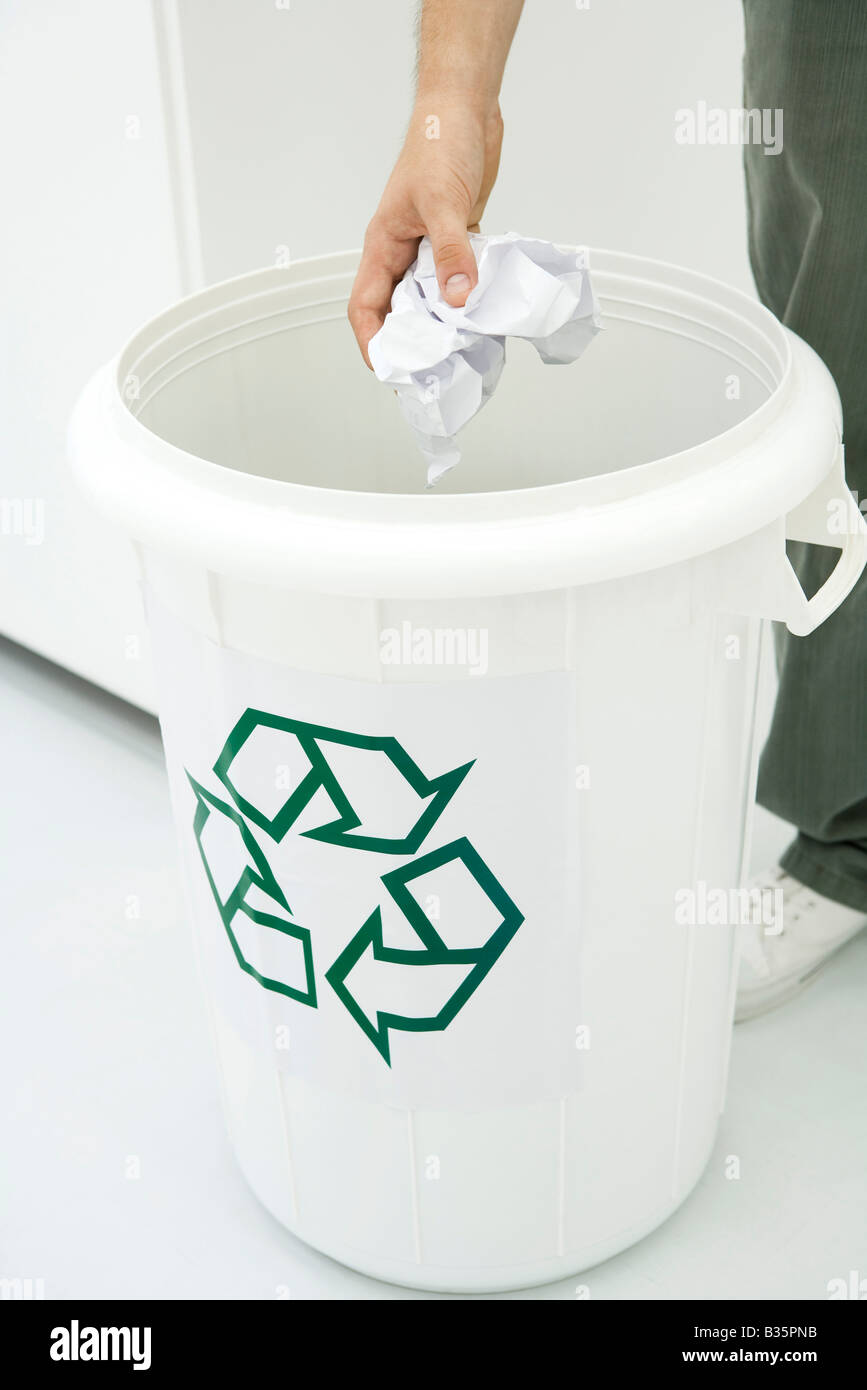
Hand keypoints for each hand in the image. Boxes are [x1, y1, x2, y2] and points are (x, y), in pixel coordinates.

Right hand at [348, 98, 503, 366]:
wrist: (465, 110)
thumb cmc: (438, 143)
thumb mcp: (443, 202)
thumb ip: (451, 252)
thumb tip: (458, 299)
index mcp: (382, 246)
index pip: (365, 306)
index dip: (373, 342)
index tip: (391, 370)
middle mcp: (402, 253)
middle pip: (397, 311)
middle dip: (411, 344)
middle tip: (432, 373)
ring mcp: (428, 250)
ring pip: (429, 300)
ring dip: (444, 324)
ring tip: (462, 352)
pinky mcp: (455, 243)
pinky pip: (457, 283)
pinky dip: (468, 301)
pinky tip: (484, 316)